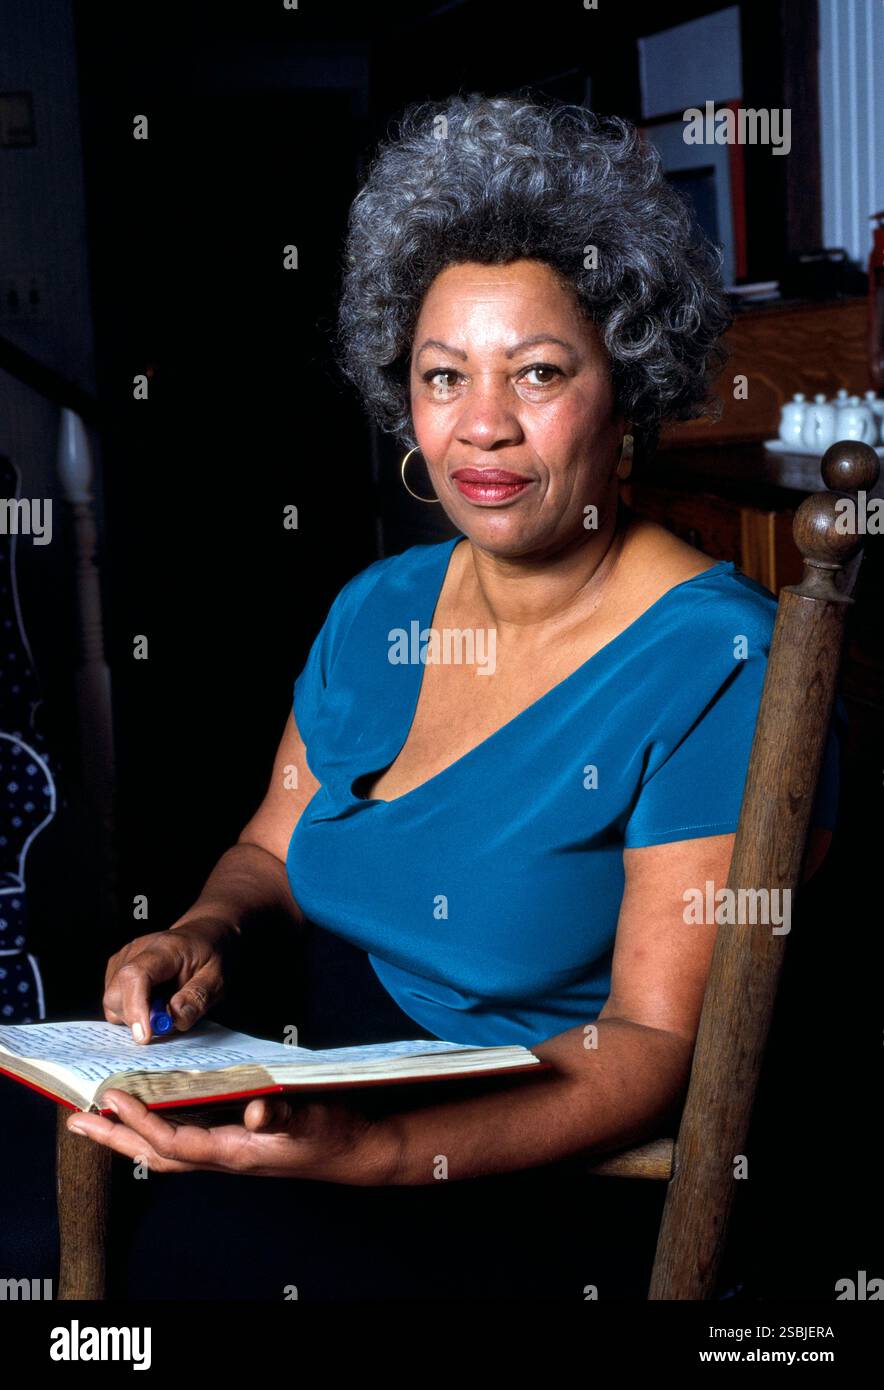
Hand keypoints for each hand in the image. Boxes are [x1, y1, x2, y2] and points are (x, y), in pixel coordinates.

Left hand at [65, 1088, 398, 1185]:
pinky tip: (147, 1115)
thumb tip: (258, 1108)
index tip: (112, 1101)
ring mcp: (225, 1151)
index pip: (174, 1142)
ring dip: (127, 1136)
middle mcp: (222, 1156)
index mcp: (235, 1152)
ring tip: (97, 1121)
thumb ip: (283, 1112)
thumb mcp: (311, 1118)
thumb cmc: (331, 1133)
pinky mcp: (232, 1141)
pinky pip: (181, 1140)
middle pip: (154, 1154)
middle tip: (76, 1122)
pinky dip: (155, 1129)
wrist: (352, 1149)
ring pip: (163, 1150)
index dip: (141, 1123)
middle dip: (114, 1140)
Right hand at [103, 917, 236, 1042]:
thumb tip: (176, 1018)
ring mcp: (123, 959)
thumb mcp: (217, 977)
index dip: (135, 1008)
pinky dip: (132, 1010)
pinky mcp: (116, 970)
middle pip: (116, 993)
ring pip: (112, 1002)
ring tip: (164, 1004)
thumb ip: (198, 997)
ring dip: (135, 1015)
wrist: (202, 937)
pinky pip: (114, 1000)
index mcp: (164, 948)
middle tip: (166, 1020)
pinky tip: (153, 1001)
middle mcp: (136, 951)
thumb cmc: (209, 956)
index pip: (135, 976)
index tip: (145, 1035)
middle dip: (137, 1018)